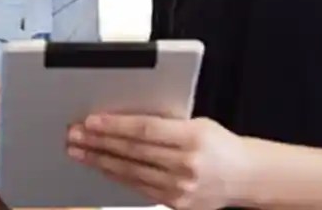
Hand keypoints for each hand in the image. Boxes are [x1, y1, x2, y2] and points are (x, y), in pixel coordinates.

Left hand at [66, 115, 250, 209]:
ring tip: (78, 151)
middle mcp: (186, 164)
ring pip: (130, 172)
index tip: (92, 121)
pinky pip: (137, 188)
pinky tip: (100, 167)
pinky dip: (115, 176)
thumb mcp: (198, 123)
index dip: (115, 126)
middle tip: (75, 134)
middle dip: (99, 142)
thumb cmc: (220, 145)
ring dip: (100, 160)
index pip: (145, 130)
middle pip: (132, 152)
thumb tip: (123, 119)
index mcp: (193, 137)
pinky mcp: (175, 203)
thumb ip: (166, 123)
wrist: (246, 178)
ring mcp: (180, 187)